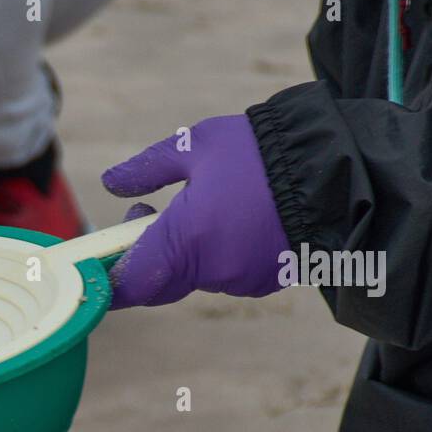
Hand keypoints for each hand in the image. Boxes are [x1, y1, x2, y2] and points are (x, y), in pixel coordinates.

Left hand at [102, 115, 290, 308]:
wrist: (335, 169)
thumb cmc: (259, 152)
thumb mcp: (194, 147)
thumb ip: (147, 170)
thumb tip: (111, 182)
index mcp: (185, 242)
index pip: (130, 284)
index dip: (108, 281)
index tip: (96, 265)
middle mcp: (211, 271)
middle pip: (159, 282)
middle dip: (146, 255)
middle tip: (146, 213)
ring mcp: (240, 281)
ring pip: (194, 275)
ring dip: (185, 250)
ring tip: (199, 202)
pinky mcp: (265, 281)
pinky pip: (226, 273)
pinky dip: (218, 252)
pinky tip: (232, 217)